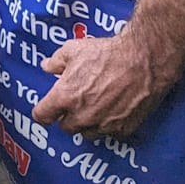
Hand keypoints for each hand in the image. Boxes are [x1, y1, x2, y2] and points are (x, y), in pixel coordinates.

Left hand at [32, 31, 177, 137]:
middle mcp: (82, 115)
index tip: (44, 110)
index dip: (42, 113)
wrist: (142, 61)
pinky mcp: (124, 129)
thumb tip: (47, 66)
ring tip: (92, 109)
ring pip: (87, 134)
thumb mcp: (72, 49)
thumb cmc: (106, 53)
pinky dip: (108, 126)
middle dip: (66, 117)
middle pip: (65, 127)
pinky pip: (109, 134)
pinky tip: (111, 111)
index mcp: (65, 96)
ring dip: (86, 124)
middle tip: (72, 104)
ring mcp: (104, 125)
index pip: (42, 116)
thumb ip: (55, 62)